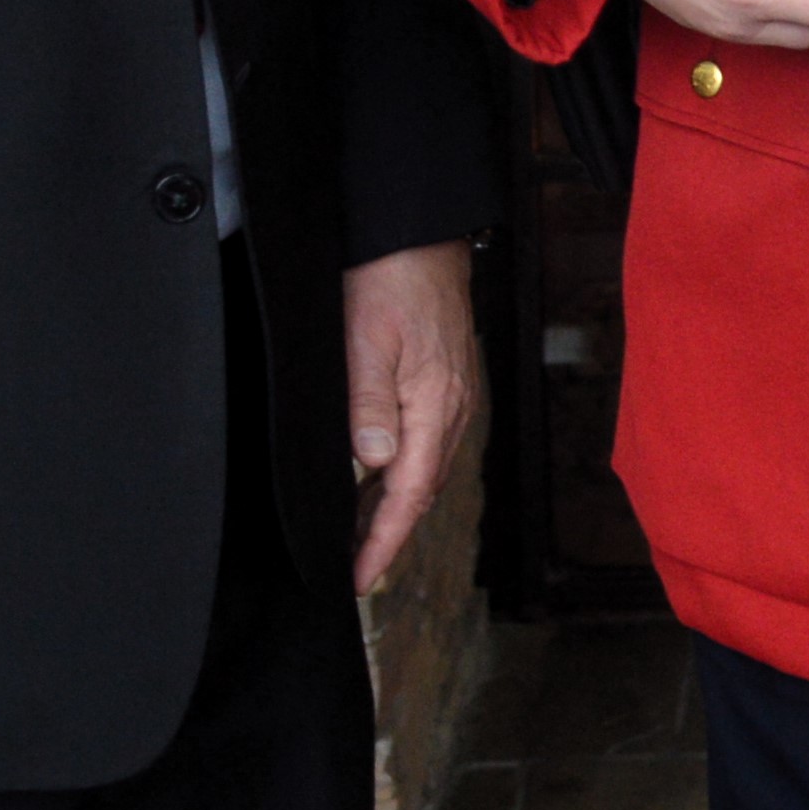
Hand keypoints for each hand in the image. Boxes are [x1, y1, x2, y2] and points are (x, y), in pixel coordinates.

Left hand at [344, 239, 482, 592]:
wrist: (420, 233)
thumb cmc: (389, 278)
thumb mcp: (365, 339)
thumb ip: (370, 403)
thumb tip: (377, 463)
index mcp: (434, 403)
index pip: (410, 492)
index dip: (383, 540)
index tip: (360, 576)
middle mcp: (453, 407)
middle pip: (423, 490)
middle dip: (389, 534)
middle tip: (354, 568)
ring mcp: (454, 395)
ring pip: (427, 469)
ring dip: (396, 506)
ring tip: (360, 535)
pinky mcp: (448, 382)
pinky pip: (430, 444)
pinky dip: (405, 474)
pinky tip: (380, 477)